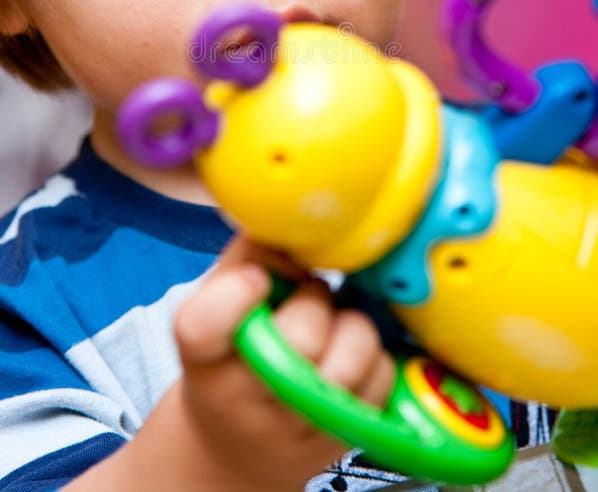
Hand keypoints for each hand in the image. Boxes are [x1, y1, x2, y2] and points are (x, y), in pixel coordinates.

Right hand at [173, 236, 395, 491]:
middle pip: (302, 335)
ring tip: (330, 328)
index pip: (204, 325)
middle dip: (314, 299)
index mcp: (203, 354)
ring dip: (350, 327)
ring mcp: (298, 426)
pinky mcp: (343, 439)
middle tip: (305, 298)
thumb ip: (251, 254)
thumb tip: (303, 216)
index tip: (256, 277)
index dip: (236, 293)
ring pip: (354, 354)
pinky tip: (346, 356)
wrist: (238, 441)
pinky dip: (373, 357)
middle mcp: (245, 398)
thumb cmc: (232, 352)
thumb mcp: (218, 301)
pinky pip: (382, 376)